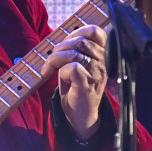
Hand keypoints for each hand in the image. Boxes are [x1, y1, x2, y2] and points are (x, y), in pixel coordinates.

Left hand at [41, 24, 108, 139]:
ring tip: (49, 68)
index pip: (96, 32)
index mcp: (101, 56)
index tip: (65, 43)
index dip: (78, 32)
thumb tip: (58, 41)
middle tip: (51, 60)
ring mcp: (96, 75)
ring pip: (75, 53)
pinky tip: (58, 78)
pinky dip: (61, 70)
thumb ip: (73, 52)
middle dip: (60, 46)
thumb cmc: (76, 91)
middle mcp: (101, 64)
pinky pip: (73, 67)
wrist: (83, 118)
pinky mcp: (86, 86)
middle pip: (81, 41)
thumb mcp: (77, 67)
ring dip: (56, 58)